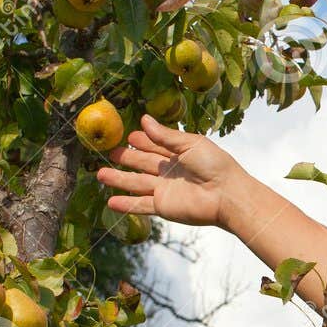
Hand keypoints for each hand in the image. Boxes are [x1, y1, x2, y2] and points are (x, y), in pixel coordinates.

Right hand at [95, 115, 247, 228]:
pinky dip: (126, 204)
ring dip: (118, 180)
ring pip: (136, 183)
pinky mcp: (164, 207)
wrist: (226, 194)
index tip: (127, 135)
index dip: (141, 140)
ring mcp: (165, 190)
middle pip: (142, 163)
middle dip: (126, 158)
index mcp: (178, 154)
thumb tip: (144, 120)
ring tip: (99, 175)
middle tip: (109, 152)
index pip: (154, 145)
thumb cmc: (215, 165)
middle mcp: (169, 172)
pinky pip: (141, 205)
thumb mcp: (190, 143)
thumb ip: (165, 136)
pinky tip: (110, 202)